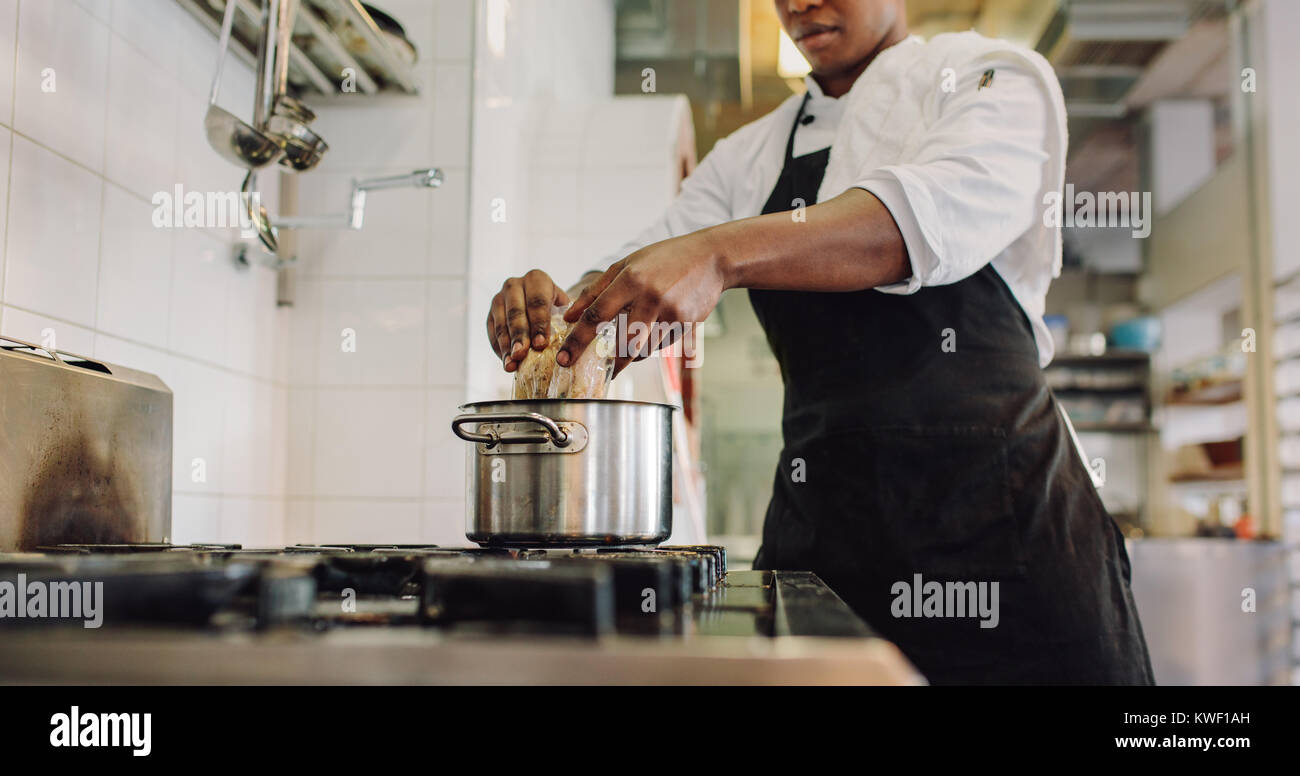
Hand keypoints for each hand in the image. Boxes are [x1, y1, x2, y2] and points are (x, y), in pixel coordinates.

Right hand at [485, 269, 568, 371]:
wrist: (538, 304)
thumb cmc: (556, 308)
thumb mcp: (564, 306)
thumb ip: (567, 318)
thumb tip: (571, 341)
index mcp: (536, 279)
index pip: (537, 302)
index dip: (539, 324)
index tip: (541, 344)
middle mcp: (514, 285)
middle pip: (516, 312)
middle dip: (519, 335)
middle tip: (521, 354)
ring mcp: (499, 298)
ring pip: (501, 323)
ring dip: (506, 346)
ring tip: (511, 364)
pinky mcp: (490, 313)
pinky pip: (492, 332)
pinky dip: (499, 349)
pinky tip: (506, 362)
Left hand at [560, 231, 726, 374]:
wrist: (711, 258)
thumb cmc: (664, 259)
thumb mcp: (626, 265)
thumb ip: (596, 290)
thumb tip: (570, 317)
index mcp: (630, 280)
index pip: (596, 315)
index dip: (577, 341)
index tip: (563, 359)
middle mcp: (650, 297)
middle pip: (623, 344)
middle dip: (608, 362)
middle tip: (597, 371)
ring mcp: (670, 313)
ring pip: (643, 349)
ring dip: (631, 354)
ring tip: (628, 344)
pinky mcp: (686, 324)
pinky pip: (660, 346)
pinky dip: (650, 345)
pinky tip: (653, 330)